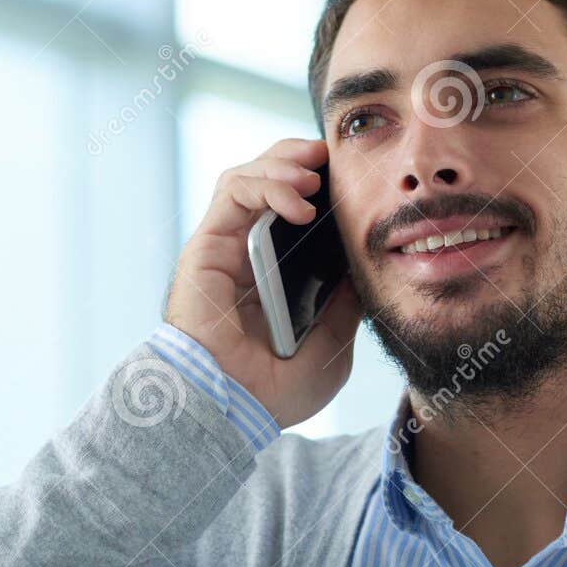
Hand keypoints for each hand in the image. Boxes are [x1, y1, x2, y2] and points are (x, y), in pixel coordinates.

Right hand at [164, 138, 361, 428]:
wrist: (232, 411)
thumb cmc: (272, 393)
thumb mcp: (331, 349)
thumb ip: (344, 307)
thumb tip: (361, 269)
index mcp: (274, 276)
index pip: (292, 210)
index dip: (317, 186)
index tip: (350, 178)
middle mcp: (246, 255)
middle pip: (268, 182)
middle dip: (298, 158)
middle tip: (330, 155)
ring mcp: (224, 248)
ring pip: (248, 177)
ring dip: (283, 164)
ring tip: (315, 174)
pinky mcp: (205, 246)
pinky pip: (233, 192)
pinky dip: (267, 184)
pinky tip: (299, 201)